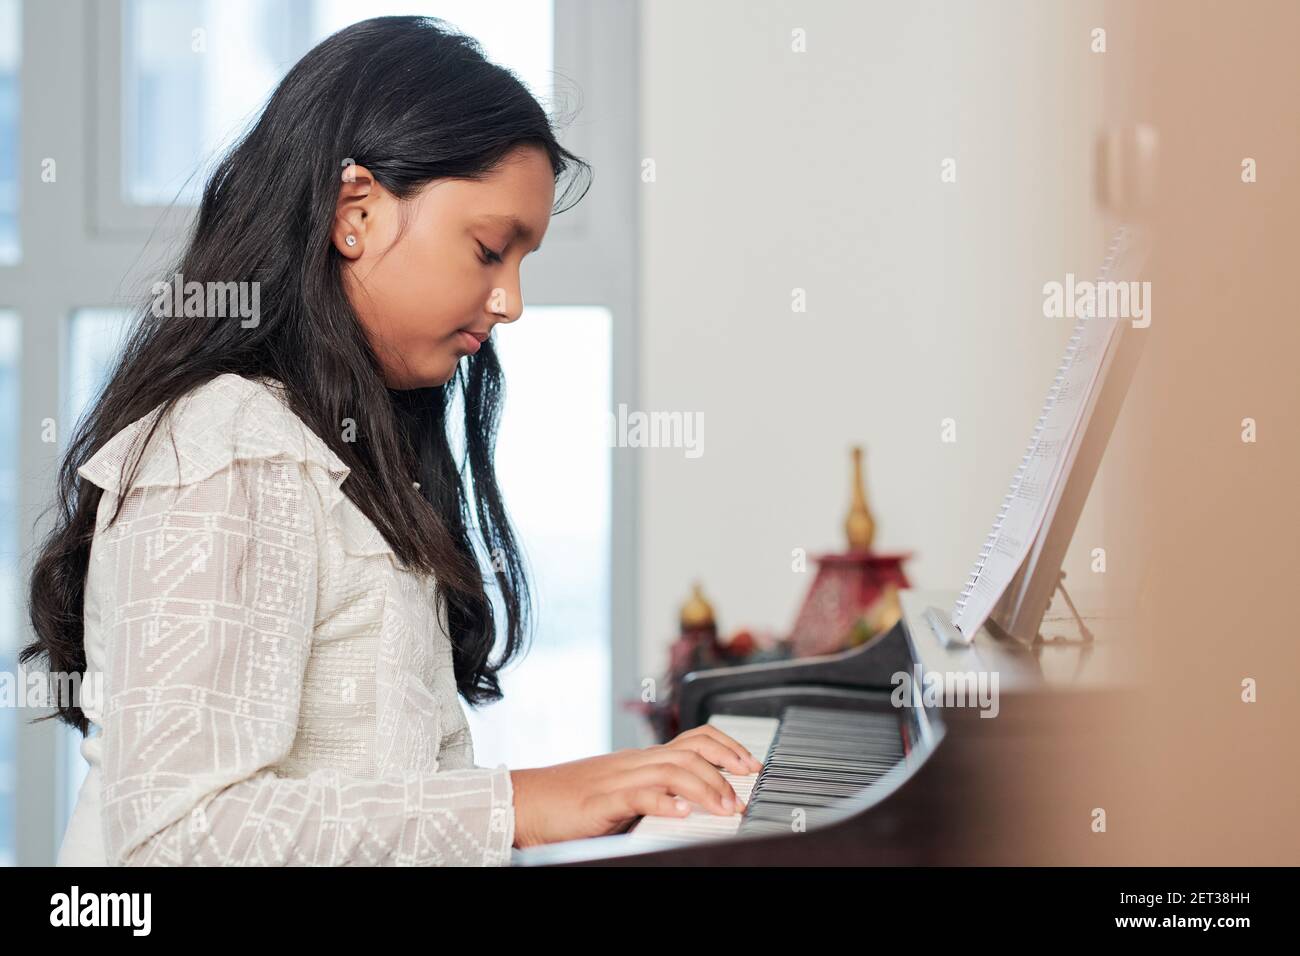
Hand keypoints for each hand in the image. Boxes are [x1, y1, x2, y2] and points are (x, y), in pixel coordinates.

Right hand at [509, 725, 764, 848]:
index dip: (727, 747)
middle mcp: (634, 763)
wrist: (523, 802)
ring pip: (672, 769)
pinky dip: (664, 801)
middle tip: (746, 789)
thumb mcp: (619, 794)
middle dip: (726, 765)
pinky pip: (638, 795)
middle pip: (690, 750)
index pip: (693, 739)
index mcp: (640, 760)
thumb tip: (689, 804)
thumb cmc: (567, 802)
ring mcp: (617, 779)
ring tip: (725, 807)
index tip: (751, 765)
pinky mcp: (600, 801)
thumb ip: (651, 793)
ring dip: (705, 787)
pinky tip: (682, 813)